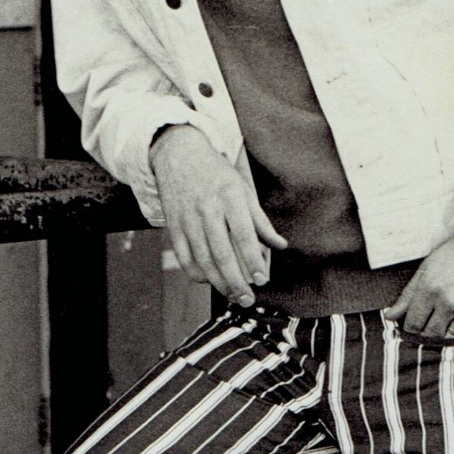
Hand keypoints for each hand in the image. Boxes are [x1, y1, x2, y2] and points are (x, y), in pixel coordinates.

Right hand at [150, 126, 287, 305]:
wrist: (178, 154)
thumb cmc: (215, 173)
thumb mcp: (242, 188)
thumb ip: (260, 220)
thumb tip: (280, 245)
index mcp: (230, 197)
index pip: (244, 235)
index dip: (253, 261)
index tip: (262, 280)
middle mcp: (207, 209)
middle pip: (222, 254)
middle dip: (237, 281)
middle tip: (248, 299)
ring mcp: (188, 219)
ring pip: (203, 260)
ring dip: (219, 283)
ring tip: (233, 295)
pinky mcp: (173, 226)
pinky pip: (184, 258)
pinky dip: (197, 274)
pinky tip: (210, 281)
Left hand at [383, 229, 453, 339]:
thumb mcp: (428, 268)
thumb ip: (408, 295)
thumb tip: (389, 317)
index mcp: (430, 289)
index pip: (413, 324)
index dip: (412, 326)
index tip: (416, 323)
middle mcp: (449, 302)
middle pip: (430, 334)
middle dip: (428, 329)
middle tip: (433, 320)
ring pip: (451, 336)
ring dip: (448, 330)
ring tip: (451, 315)